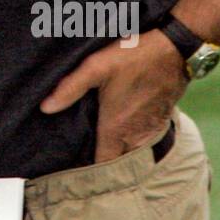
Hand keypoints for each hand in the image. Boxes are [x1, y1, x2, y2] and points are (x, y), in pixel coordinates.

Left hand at [39, 29, 187, 163]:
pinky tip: (121, 129)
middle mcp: (135, 135)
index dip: (90, 170)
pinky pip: (145, 140)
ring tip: (100, 142)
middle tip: (85, 152)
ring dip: (120, 152)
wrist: (174, 49)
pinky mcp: (161, 121)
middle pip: (118, 162)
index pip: (104, 164)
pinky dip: (133, 140)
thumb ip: (70, 88)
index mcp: (116, 127)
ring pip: (133, 152)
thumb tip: (45, 108)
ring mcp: (151, 130)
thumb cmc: (133, 56)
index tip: (76, 165)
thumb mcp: (95, 66)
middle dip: (104, 162)